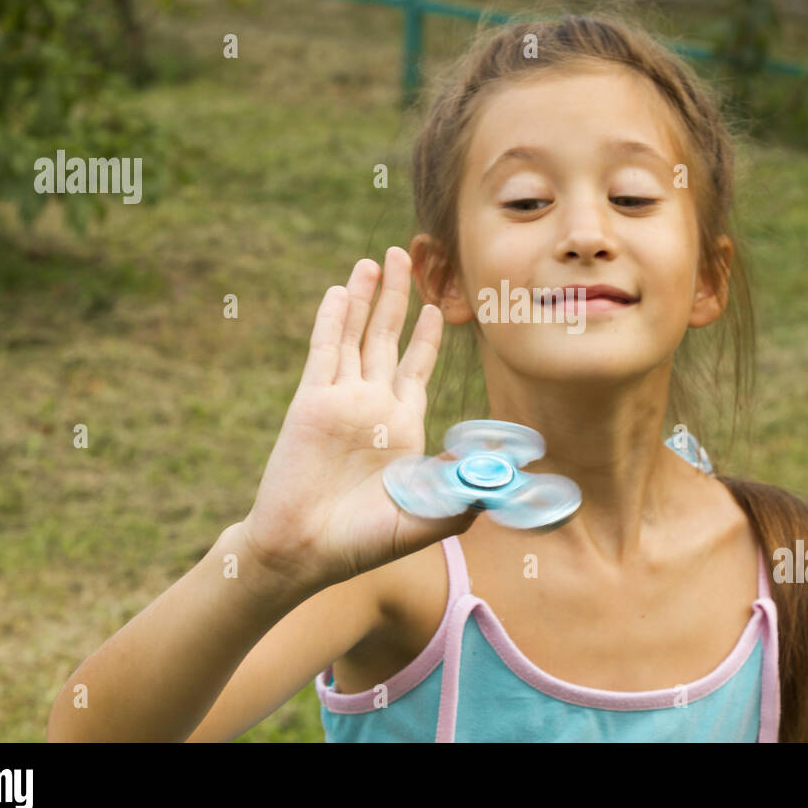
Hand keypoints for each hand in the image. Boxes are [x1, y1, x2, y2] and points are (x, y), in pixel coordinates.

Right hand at [241, 246, 478, 594]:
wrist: (304, 553)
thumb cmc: (363, 543)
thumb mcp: (426, 519)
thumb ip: (463, 495)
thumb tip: (503, 478)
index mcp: (401, 426)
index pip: (417, 368)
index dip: (427, 336)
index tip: (438, 306)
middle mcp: (371, 406)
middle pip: (387, 337)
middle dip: (399, 297)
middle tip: (407, 255)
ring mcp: (340, 399)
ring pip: (357, 334)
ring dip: (367, 296)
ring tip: (377, 259)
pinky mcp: (313, 400)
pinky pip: (326, 350)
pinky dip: (334, 319)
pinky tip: (342, 289)